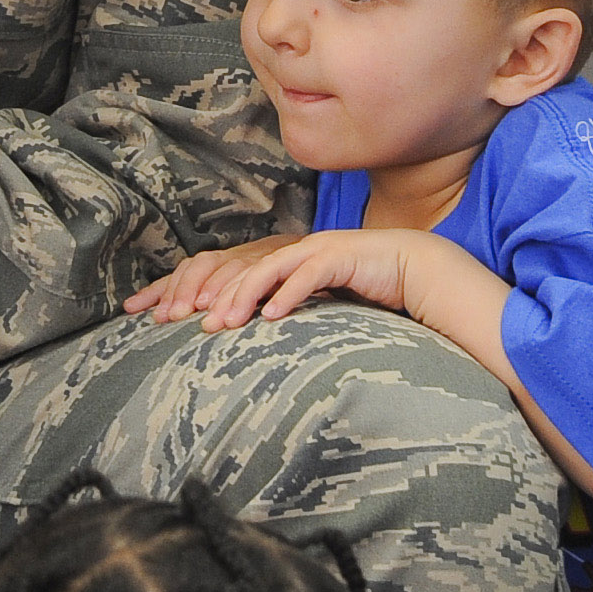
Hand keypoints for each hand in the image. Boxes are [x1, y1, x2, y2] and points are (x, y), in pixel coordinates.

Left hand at [170, 228, 478, 333]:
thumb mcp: (318, 302)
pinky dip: (288, 294)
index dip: (204, 292)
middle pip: (242, 270)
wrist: (413, 267)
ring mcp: (315, 251)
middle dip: (214, 296)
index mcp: (283, 260)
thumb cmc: (364, 288)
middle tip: (191, 324)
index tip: (178, 318)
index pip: (234, 273)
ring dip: (243, 296)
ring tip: (224, 322)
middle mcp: (293, 251)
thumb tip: (253, 340)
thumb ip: (288, 310)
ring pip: (268, 270)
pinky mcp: (341, 257)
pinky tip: (272, 316)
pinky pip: (308, 276)